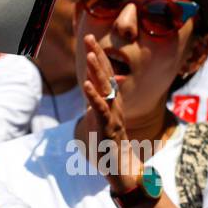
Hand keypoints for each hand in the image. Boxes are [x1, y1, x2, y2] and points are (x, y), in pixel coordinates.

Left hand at [79, 35, 141, 194]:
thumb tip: (89, 85)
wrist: (121, 170)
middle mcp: (114, 105)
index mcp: (111, 101)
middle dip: (97, 56)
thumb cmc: (109, 144)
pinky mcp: (108, 128)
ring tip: (88, 55)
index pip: (104, 74)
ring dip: (96, 72)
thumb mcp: (99, 117)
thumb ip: (95, 101)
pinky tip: (86, 85)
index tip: (90, 38)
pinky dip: (93, 97)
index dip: (97, 55)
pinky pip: (101, 110)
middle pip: (106, 76)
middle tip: (89, 37)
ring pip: (106, 90)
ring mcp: (112, 115)